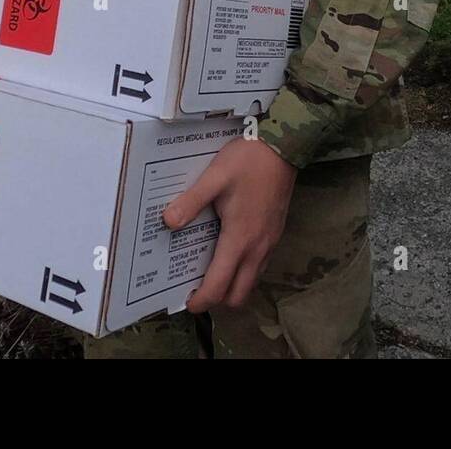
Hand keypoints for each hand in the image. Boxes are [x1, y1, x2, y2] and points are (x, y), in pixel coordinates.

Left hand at [163, 137, 296, 312]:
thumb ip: (191, 201)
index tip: (186, 302)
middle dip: (217, 299)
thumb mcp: (214, 177)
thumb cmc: (247, 162)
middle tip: (197, 289)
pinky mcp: (275, 234)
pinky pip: (259, 266)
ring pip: (251, 282)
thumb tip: (167, 222)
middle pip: (239, 295)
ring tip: (210, 272)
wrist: (283, 148)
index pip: (220, 286)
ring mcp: (270, 243)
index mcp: (240, 239)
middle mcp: (257, 249)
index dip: (202, 300)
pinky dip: (243, 271)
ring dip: (232, 286)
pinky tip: (229, 251)